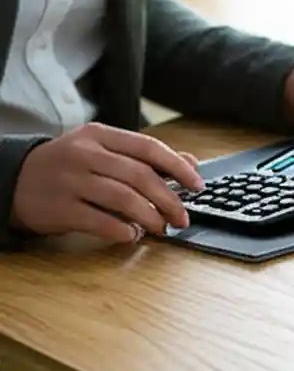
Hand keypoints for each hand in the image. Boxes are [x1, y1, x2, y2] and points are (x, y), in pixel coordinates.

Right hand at [9, 123, 204, 242]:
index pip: (149, 148)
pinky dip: (123, 230)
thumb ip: (144, 156)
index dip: (179, 168)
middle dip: (169, 200)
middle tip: (183, 218)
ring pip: (123, 199)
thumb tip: (191, 162)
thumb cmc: (69, 166)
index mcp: (99, 135)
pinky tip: (133, 234)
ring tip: (162, 228)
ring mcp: (70, 180)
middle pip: (140, 176)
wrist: (13, 178)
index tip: (198, 186)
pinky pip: (100, 221)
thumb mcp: (102, 150)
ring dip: (150, 218)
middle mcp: (84, 154)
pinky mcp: (59, 208)